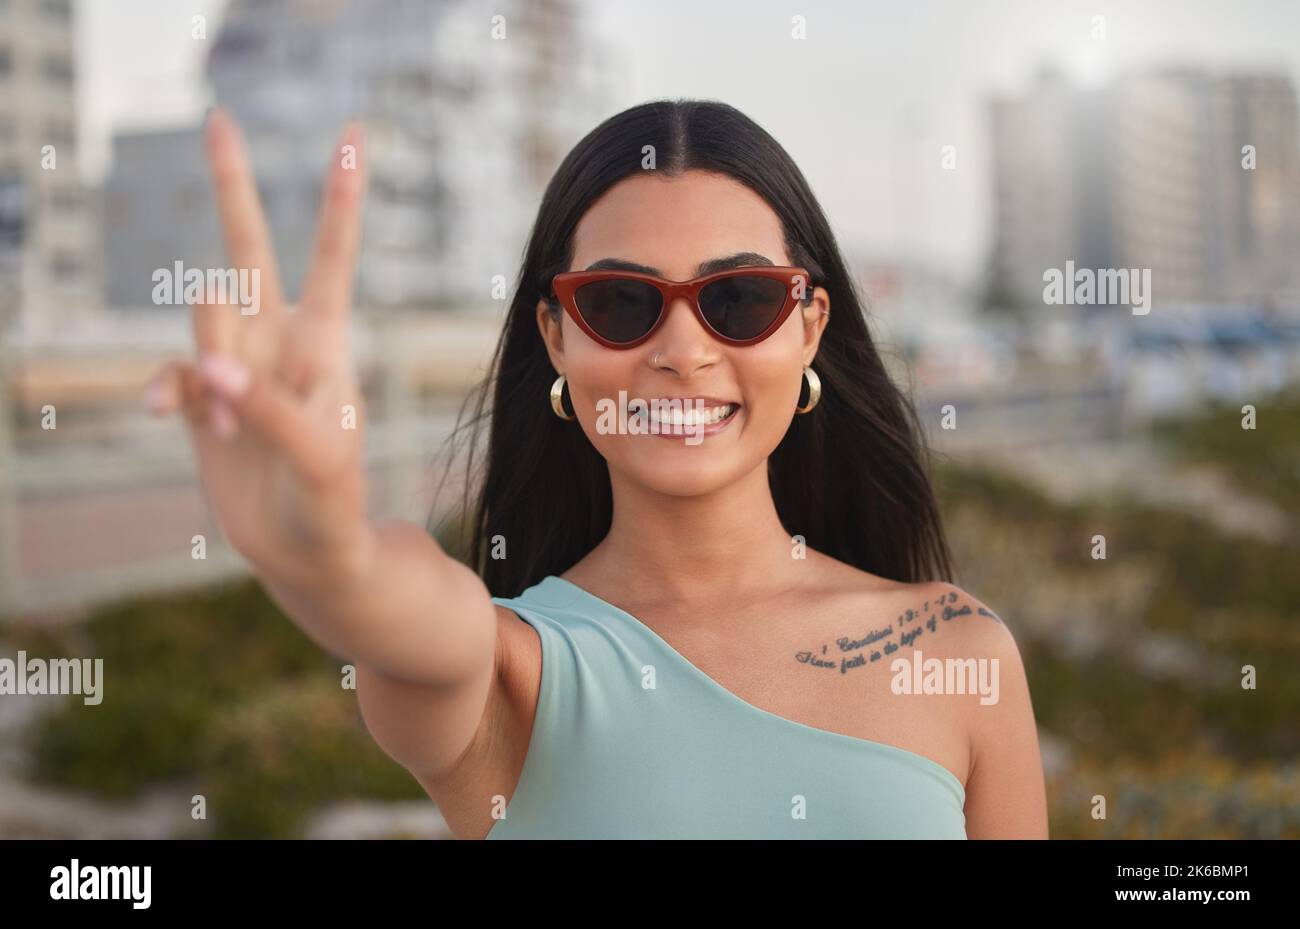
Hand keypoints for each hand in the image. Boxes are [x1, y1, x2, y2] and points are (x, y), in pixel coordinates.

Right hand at [145, 107, 372, 581]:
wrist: (307, 551)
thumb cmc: (333, 501)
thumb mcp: (320, 455)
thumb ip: (267, 407)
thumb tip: (210, 371)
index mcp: (323, 342)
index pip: (329, 258)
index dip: (337, 199)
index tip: (353, 137)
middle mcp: (278, 341)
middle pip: (247, 250)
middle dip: (233, 185)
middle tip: (219, 118)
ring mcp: (238, 366)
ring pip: (203, 315)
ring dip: (208, 363)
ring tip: (229, 423)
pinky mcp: (205, 399)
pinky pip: (173, 370)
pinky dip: (171, 389)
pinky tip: (173, 414)